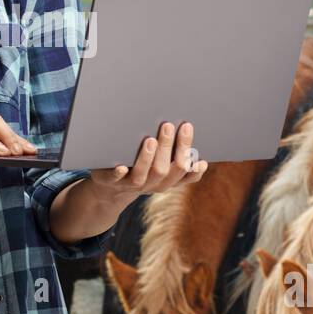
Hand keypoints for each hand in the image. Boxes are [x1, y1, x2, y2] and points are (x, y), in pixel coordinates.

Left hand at [87, 121, 207, 201]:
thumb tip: (188, 124)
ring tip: (150, 140)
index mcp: (168, 179)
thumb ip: (174, 149)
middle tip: (170, 126)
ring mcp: (133, 184)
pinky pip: (116, 180)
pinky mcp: (112, 182)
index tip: (201, 158)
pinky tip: (121, 167)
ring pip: (144, 175)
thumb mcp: (162, 160)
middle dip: (170, 149)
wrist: (111, 188)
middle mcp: (154, 184)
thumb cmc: (142, 165)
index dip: (194, 169)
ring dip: (148, 158)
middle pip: (167, 170)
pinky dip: (119, 174)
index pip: (185, 173)